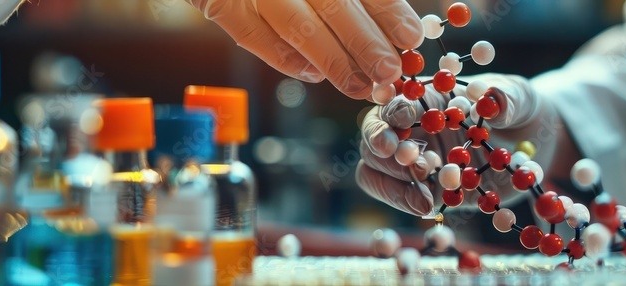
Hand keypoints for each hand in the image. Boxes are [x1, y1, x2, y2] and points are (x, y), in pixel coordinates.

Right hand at [190, 0, 422, 99]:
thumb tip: (396, 23)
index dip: (388, 11)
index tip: (410, 38)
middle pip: (335, 5)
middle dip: (366, 43)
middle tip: (389, 72)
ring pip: (298, 27)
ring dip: (332, 60)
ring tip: (358, 85)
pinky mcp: (215, 0)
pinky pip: (251, 35)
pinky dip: (283, 58)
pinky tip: (312, 75)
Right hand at [356, 73, 563, 215]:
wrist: (530, 147)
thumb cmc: (518, 110)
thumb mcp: (519, 96)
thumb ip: (507, 98)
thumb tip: (494, 100)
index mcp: (426, 94)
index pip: (396, 96)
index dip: (396, 106)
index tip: (408, 116)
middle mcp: (409, 125)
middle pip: (373, 132)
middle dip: (383, 144)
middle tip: (408, 157)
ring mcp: (412, 159)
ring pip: (374, 168)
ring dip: (393, 181)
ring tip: (425, 193)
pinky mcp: (422, 188)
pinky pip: (397, 195)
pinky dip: (406, 201)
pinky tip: (428, 206)